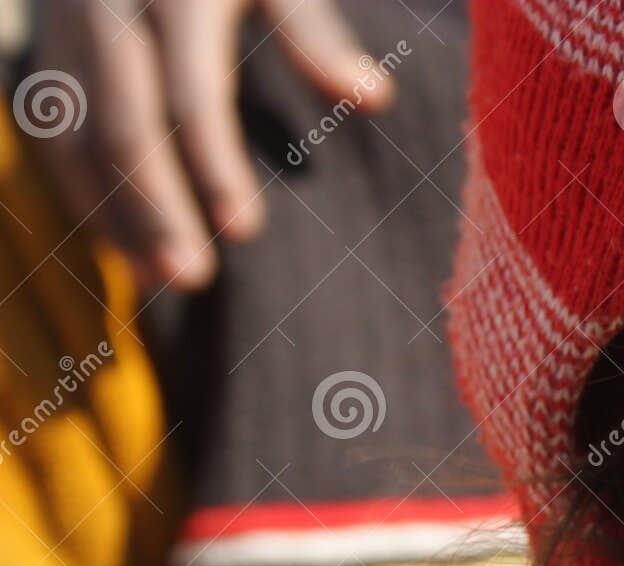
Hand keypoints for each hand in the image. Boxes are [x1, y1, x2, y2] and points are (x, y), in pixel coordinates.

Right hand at [28, 0, 393, 292]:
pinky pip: (53, 136)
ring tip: (162, 281)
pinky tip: (127, 251)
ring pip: (76, 136)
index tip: (245, 232)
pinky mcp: (48, 57)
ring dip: (115, 215)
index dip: (215, 166)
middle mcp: (111, 10)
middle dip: (156, 208)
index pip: (192, 93)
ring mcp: (67, 34)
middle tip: (193, 279)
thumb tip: (376, 97)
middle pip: (125, 123)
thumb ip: (314, 35)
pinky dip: (85, 197)